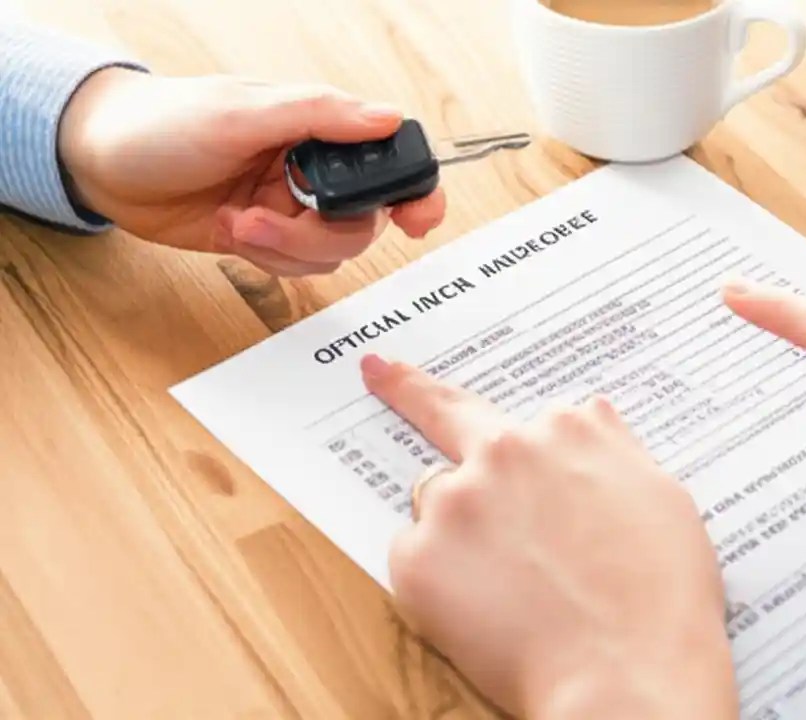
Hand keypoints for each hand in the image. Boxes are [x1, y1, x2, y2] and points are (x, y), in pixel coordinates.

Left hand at [58, 68, 446, 275]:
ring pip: (330, 252)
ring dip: (286, 247)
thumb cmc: (162, 121)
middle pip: (363, 222)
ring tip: (239, 222)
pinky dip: (267, 257)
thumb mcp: (242, 111)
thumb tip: (386, 117)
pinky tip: (231, 229)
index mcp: (318, 126)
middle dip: (319, 232)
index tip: (416, 221)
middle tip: (270, 216)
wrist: (98, 160)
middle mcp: (311, 167)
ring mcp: (290, 205)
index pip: (389, 158)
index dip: (415, 193)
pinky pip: (295, 265)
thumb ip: (318, 114)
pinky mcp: (265, 235)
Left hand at [361, 356, 736, 718]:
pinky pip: (416, 559)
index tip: (465, 398)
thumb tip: (592, 417)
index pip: (526, 417)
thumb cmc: (661, 599)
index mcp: (566, 433)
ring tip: (511, 588)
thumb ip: (615, 450)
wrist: (627, 675)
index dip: (517, 434)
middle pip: (449, 417)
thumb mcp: (663, 499)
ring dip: (459, 531)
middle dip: (408, 388)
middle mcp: (505, 452)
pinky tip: (487, 613)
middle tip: (378, 372)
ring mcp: (456, 502)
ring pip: (438, 503)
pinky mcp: (417, 559)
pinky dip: (440, 583)